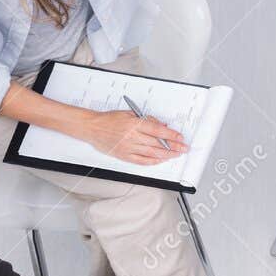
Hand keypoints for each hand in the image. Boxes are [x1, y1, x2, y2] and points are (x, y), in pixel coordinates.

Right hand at [70, 109, 188, 166]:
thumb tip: (162, 126)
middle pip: (157, 144)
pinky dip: (153, 161)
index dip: (171, 135)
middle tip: (183, 148)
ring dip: (166, 155)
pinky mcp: (124, 156)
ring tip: (175, 155)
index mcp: (134, 124)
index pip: (158, 131)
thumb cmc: (109, 120)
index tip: (180, 138)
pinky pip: (142, 161)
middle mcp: (132, 137)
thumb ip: (147, 120)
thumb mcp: (129, 113)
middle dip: (173, 147)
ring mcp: (128, 148)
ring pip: (152, 154)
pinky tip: (161, 160)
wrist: (92, 128)